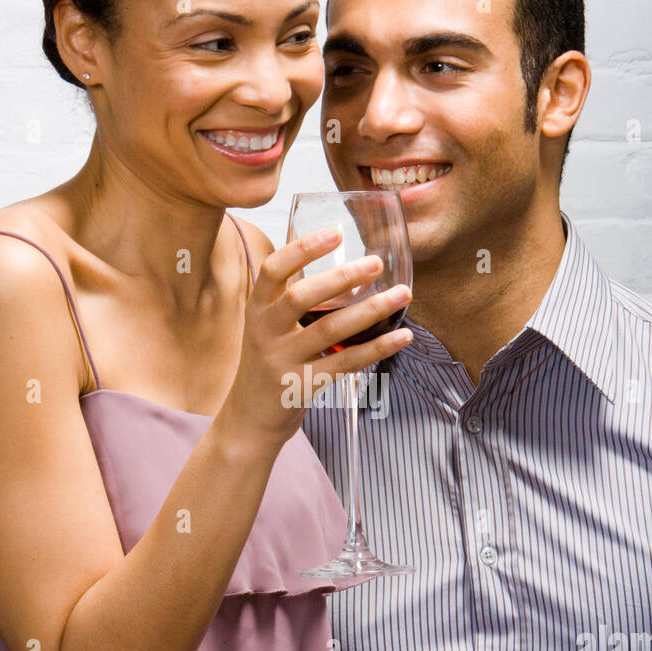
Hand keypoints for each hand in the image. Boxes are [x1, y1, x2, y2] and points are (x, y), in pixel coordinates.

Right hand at [223, 226, 411, 446]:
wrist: (249, 418)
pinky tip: (402, 336)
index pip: (274, 270)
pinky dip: (377, 348)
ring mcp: (283, 361)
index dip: (304, 248)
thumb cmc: (269, 362)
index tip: (335, 232)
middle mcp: (265, 332)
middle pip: (303, 297)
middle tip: (377, 263)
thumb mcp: (268, 325)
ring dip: (371, 310)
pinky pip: (346, 364)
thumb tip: (335, 260)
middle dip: (343, 277)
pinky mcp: (302, 386)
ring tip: (402, 294)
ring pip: (330, 330)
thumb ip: (292, 296)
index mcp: (257, 309)